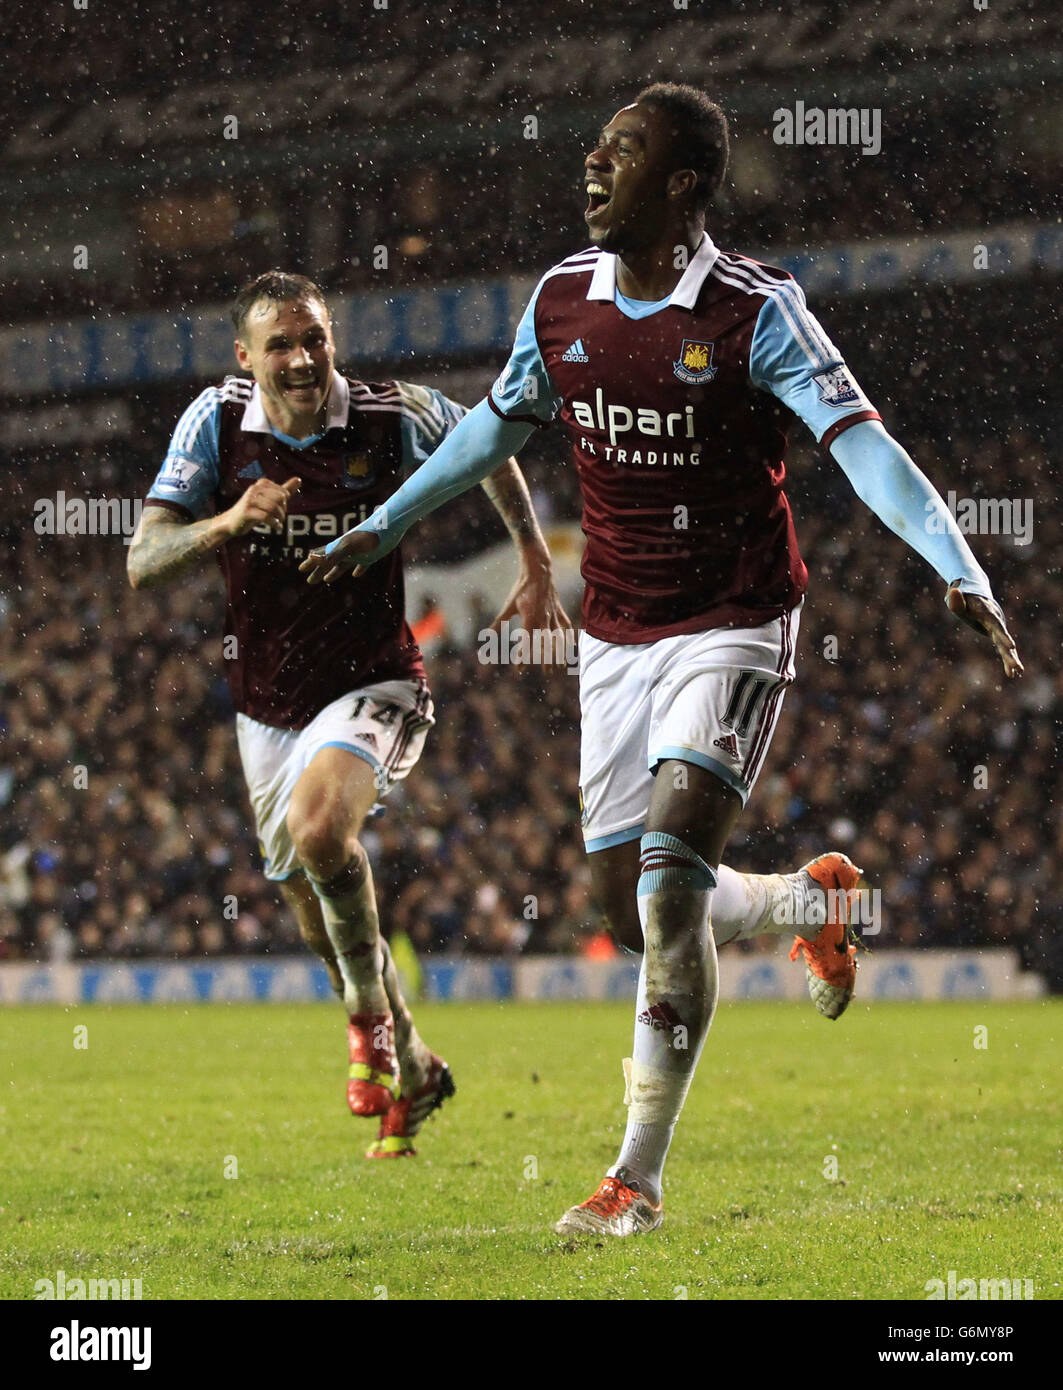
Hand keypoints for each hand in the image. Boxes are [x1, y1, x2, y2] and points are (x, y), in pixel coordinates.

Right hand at [221, 476, 300, 537]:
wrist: (231, 522)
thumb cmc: (253, 510)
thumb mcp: (269, 499)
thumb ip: (284, 490)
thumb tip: (299, 479)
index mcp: (261, 484)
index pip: (283, 492)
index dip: (285, 503)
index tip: (281, 510)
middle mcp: (254, 489)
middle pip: (279, 499)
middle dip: (283, 510)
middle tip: (280, 517)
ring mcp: (249, 500)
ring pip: (273, 508)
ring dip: (280, 518)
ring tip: (278, 523)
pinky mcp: (246, 512)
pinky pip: (266, 517)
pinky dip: (275, 524)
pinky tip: (277, 527)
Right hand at [299, 529, 380, 584]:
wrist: (391, 523)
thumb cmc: (369, 535)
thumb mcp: (349, 547)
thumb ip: (332, 554)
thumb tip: (312, 557)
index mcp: (340, 546)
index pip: (322, 557)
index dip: (312, 564)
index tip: (301, 570)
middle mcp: (347, 548)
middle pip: (330, 561)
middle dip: (320, 570)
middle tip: (310, 580)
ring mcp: (359, 551)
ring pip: (344, 563)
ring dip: (335, 571)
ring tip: (327, 579)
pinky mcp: (372, 553)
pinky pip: (362, 563)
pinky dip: (358, 569)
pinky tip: (356, 574)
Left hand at [489, 548, 573, 667]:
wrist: (538, 571)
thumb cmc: (521, 588)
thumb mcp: (508, 606)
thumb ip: (499, 622)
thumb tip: (486, 634)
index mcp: (530, 620)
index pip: (526, 643)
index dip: (522, 657)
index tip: (519, 669)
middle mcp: (544, 620)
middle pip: (546, 645)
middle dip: (546, 660)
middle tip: (547, 673)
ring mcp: (553, 615)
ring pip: (559, 638)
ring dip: (560, 652)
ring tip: (562, 664)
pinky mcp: (559, 610)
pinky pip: (566, 626)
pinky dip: (569, 635)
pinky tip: (571, 645)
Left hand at [946, 582, 1023, 678]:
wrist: (975, 593)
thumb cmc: (963, 598)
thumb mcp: (956, 597)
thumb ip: (955, 599)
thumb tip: (954, 591)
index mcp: (987, 613)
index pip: (996, 625)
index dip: (1004, 635)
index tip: (1012, 646)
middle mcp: (995, 621)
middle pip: (1003, 638)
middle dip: (1009, 652)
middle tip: (1017, 665)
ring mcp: (996, 628)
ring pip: (1005, 645)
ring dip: (1010, 658)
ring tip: (1018, 671)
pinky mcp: (995, 634)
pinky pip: (1002, 648)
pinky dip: (1007, 659)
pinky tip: (1012, 673)